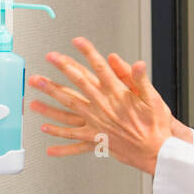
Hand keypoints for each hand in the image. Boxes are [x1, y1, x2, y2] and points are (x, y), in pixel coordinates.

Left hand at [28, 37, 175, 174]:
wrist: (156, 152)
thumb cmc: (156, 126)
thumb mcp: (153, 99)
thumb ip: (140, 80)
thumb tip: (136, 63)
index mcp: (118, 95)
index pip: (100, 69)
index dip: (88, 53)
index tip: (78, 41)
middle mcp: (104, 108)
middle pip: (79, 84)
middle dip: (63, 68)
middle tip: (51, 57)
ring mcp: (97, 124)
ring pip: (69, 108)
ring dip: (51, 97)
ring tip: (37, 87)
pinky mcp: (96, 139)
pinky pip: (73, 137)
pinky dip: (58, 133)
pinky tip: (45, 129)